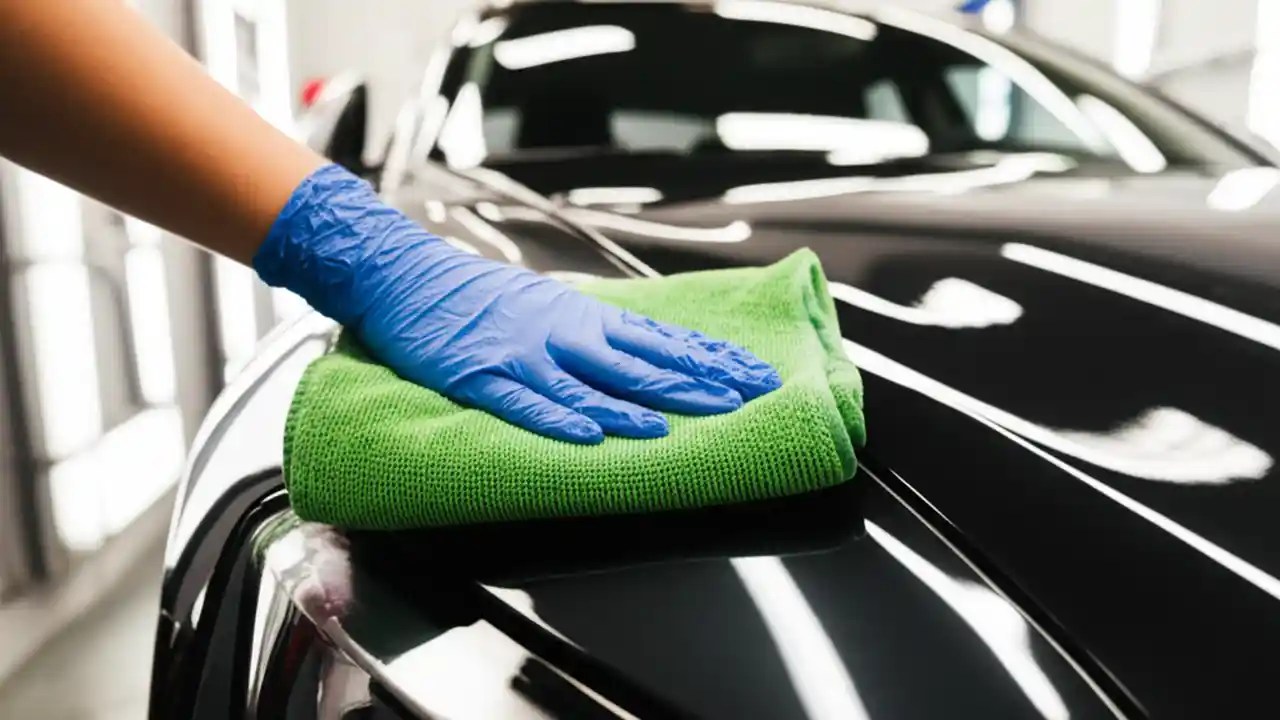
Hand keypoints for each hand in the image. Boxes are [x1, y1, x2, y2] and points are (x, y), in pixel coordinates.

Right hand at [256, 165, 780, 442]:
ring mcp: (524, 355)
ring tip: (677, 423)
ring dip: (635, 405)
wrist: (409, 276)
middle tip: (744, 398)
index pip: (662, 339)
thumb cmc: (482, 296)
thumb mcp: (550, 304)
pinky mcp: (483, 377)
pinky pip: (526, 403)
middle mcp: (565, 333)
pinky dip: (560, 419)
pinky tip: (591, 436)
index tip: (754, 372)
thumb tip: (648, 350)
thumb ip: (596, 331)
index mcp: (585, 316)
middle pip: (640, 360)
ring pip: (589, 383)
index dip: (710, 357)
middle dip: (695, 381)